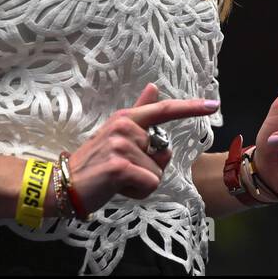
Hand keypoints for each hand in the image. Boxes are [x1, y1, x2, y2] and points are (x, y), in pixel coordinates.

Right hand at [67, 83, 219, 214]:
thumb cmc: (95, 163)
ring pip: (157, 172)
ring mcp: (122, 145)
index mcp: (126, 118)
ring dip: (141, 182)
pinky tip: (117, 188)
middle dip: (148, 169)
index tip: (213, 105)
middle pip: (163, 154)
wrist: (64, 185)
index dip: (191, 108)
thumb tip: (154, 86)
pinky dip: (138, 192)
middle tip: (121, 171)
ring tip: (116, 179)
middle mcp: (125, 127)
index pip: (164, 110)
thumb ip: (139, 112)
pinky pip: (150, 183)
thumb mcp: (117, 135)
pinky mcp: (120, 166)